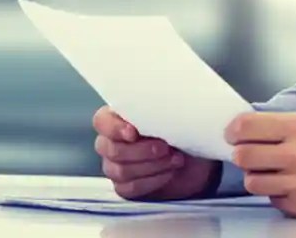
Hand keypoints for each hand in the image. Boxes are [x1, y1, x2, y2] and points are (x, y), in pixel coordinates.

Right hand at [93, 106, 218, 199]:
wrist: (194, 157)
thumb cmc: (177, 129)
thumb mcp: (169, 115)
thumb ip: (156, 110)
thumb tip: (156, 107)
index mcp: (115, 118)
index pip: (101, 122)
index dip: (115, 129)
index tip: (134, 133)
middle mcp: (109, 142)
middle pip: (111, 149)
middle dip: (142, 150)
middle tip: (166, 146)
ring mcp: (114, 166)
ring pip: (120, 171)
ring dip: (151, 166)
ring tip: (174, 159)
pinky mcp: (125, 186)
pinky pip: (130, 188)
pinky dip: (152, 181)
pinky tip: (169, 172)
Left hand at [225, 112, 295, 219]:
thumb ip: (277, 125)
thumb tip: (242, 129)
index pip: (246, 127)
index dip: (233, 131)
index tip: (232, 135)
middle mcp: (295, 154)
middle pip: (242, 156)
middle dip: (242, 155)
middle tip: (250, 155)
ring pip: (252, 181)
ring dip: (256, 176)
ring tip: (270, 172)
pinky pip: (270, 199)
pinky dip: (275, 193)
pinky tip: (289, 185)